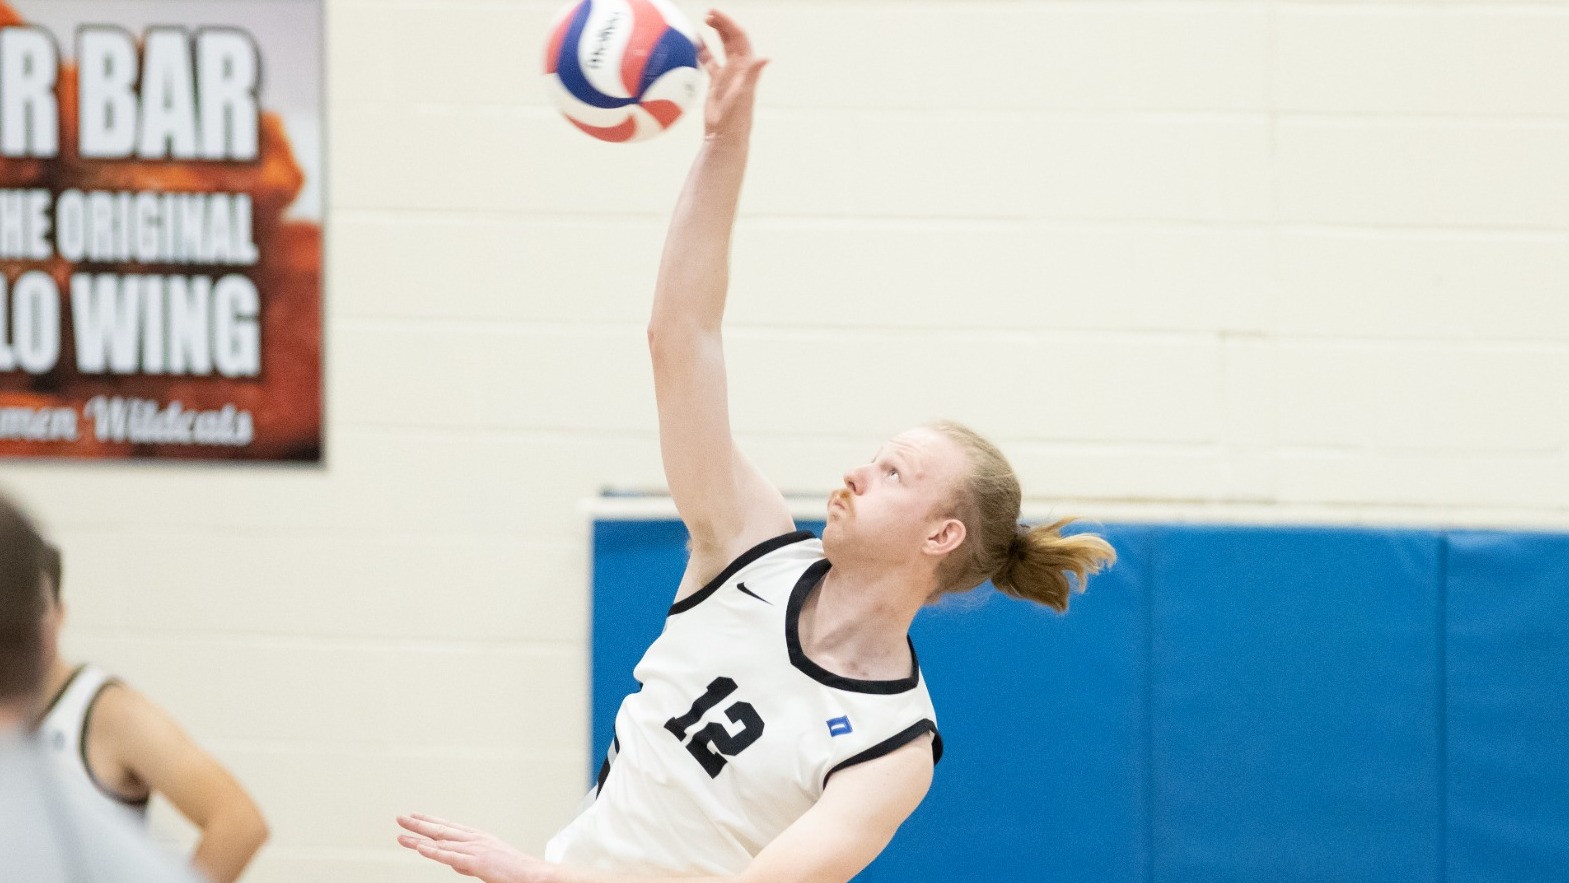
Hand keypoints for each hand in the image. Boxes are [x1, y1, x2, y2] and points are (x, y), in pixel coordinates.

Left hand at [397, 813, 552, 882]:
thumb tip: (453, 862)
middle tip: (400, 818)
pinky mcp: (477, 862)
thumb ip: (468, 861)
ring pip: (442, 840)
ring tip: (402, 834)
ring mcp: (475, 849)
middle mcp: (475, 839)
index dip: (430, 820)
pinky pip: (450, 856)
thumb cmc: (513, 870)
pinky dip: (434, 852)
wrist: (533, 875)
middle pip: (441, 829)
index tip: (415, 815)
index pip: (448, 826)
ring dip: (420, 837)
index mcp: (478, 837)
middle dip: (419, 823)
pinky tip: (421, 848)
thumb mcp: (488, 862)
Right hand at [698, 9, 767, 142]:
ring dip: (716, 34)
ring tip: (705, 21)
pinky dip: (703, 52)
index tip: (715, 14)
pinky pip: (710, 62)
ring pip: (722, 48)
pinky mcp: (717, 83)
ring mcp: (727, 75)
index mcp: (746, 68)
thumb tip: (765, 58)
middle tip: (708, 14)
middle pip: (731, 39)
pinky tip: (694, 44)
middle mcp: (738, 69)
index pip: (739, 38)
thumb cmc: (736, 118)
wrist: (725, 135)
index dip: (728, 23)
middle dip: (722, 24)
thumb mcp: (743, 94)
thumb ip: (752, 75)